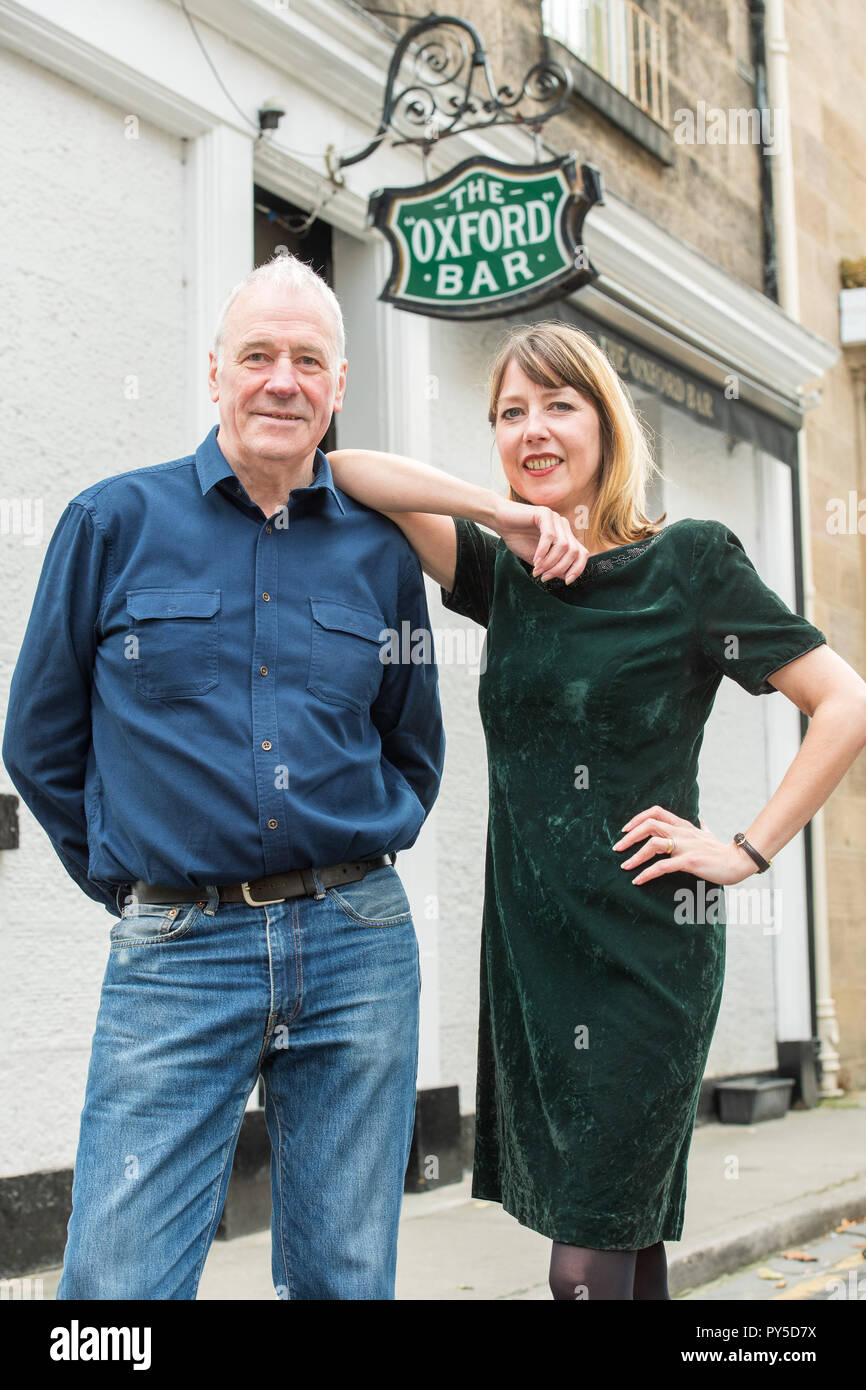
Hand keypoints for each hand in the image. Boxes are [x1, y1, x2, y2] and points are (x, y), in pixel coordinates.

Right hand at [491, 499, 588, 583]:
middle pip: (574, 551)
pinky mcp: (545, 513)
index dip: (578, 569)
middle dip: (560, 568)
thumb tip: (567, 577)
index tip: (567, 582)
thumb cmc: (518, 538)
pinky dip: (543, 551)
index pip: (582, 553)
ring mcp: (556, 518)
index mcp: (565, 536)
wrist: (500, 521)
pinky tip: (535, 559)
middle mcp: (564, 526)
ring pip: (563, 546)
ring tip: (537, 569)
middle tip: (545, 577)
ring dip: (550, 561)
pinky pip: (550, 536)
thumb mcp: (538, 559)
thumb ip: (553, 566)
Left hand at [612, 805, 760, 885]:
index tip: (625, 829)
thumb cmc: (722, 851)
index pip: (656, 812)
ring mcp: (685, 846)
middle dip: (629, 835)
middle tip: (617, 848)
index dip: (638, 818)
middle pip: (649, 824)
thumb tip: (703, 820)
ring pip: (653, 844)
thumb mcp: (709, 835)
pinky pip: (663, 866)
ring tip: (624, 866)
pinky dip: (647, 873)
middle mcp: (682, 833)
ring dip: (635, 855)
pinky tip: (638, 880)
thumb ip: (703, 828)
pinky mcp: (689, 862)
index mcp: (684, 826)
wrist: (738, 862)